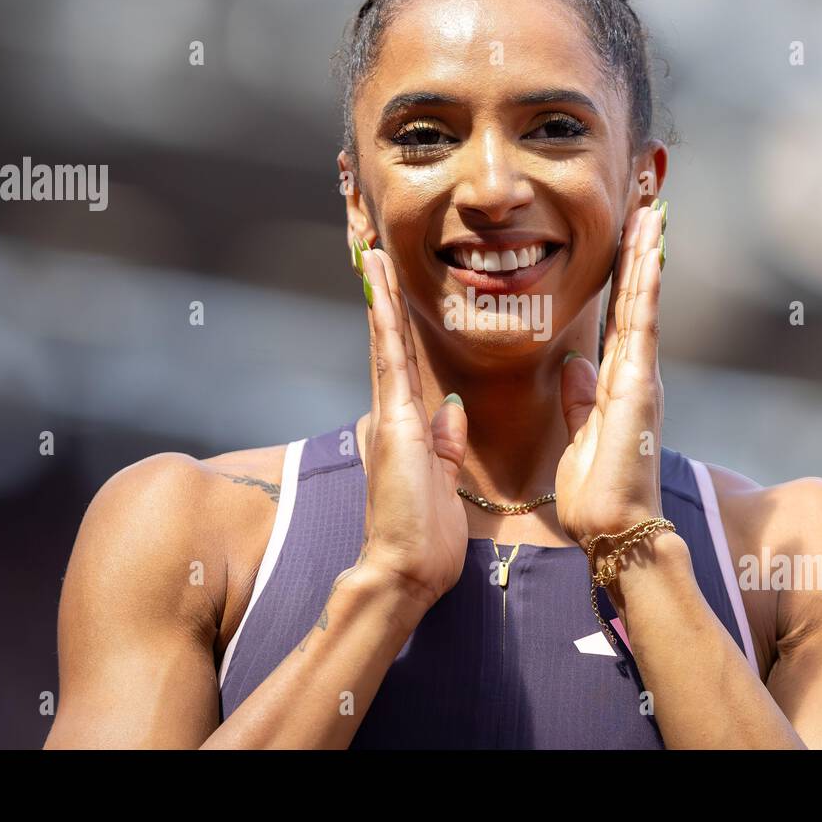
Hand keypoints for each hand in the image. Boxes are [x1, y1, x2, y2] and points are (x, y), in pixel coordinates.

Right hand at [357, 245, 469, 606]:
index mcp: (407, 428)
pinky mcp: (394, 423)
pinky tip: (378, 284)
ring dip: (379, 294)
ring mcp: (389, 416)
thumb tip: (450, 411)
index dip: (398, 323)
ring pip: (385, 340)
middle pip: (387, 341)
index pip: (403, 363)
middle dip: (381, 295)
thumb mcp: (444, 480)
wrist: (406, 573)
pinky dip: (385, 319)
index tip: (393, 286)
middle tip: (372, 249)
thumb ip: (444, 444)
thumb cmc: (425, 539)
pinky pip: (390, 358)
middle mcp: (392, 415)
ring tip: (370, 249)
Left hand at [556, 202, 665, 551]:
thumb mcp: (579, 438)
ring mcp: (640, 376)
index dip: (621, 275)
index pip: (619, 316)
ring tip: (652, 208)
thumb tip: (576, 365)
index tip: (625, 235)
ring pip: (644, 300)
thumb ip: (580, 401)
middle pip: (637, 298)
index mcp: (617, 383)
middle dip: (640, 250)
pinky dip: (646, 283)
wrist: (613, 531)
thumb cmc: (597, 495)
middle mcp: (634, 373)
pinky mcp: (638, 384)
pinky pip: (641, 322)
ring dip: (647, 253)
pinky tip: (650, 249)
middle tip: (646, 203)